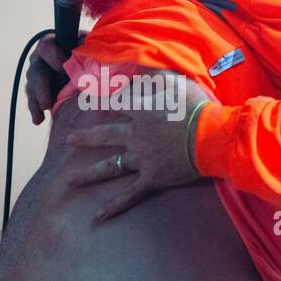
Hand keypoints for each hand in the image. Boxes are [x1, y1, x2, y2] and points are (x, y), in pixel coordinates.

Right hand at [25, 30, 87, 124]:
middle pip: (36, 71)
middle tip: (48, 103)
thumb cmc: (86, 54)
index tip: (64, 69)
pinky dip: (36, 110)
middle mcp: (40, 58)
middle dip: (42, 88)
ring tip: (41, 115)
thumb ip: (87, 49)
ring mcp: (36, 74)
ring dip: (36, 102)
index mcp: (52, 44)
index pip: (46, 47)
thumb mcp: (87, 48)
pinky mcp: (37, 90)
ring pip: (32, 86)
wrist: (85, 70)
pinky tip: (38, 120)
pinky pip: (33, 99)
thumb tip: (91, 53)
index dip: (54, 58)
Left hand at [63, 72, 214, 220]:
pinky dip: (114, 206)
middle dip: (84, 138)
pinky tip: (98, 216)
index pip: (115, 104)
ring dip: (88, 174)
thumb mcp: (177, 82)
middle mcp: (135, 135)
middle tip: (68, 140)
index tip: (88, 102)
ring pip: (109, 167)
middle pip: (104, 136)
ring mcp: (141, 159)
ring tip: (69, 181)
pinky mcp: (151, 179)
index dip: (101, 102)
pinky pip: (129, 195)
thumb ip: (156, 74)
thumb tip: (140, 63)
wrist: (212, 138)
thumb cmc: (198, 108)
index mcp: (141, 111)